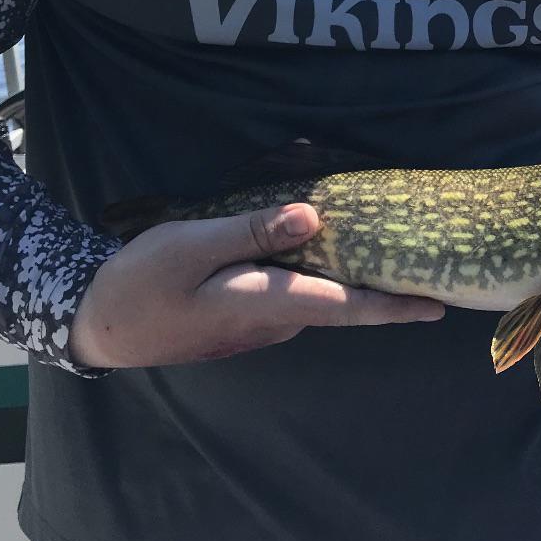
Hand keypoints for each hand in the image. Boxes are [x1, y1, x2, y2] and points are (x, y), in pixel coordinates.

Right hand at [68, 202, 443, 369]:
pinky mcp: (249, 312)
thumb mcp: (191, 246)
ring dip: (351, 268)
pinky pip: (297, 288)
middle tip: (429, 259)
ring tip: (388, 235)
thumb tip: (313, 215)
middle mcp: (276, 319)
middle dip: (386, 283)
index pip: (346, 305)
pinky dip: (316, 263)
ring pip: (320, 290)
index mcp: (268, 302)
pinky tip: (321, 233)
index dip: (395, 306)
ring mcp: (263, 320)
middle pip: (342, 297)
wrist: (101, 325)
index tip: (439, 305)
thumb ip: (253, 231)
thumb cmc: (143, 284)